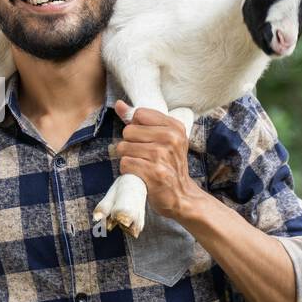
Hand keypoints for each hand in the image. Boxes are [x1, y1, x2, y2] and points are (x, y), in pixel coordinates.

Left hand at [112, 100, 199, 219]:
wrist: (182, 196)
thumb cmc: (169, 165)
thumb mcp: (162, 139)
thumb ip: (140, 121)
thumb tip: (119, 105)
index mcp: (175, 127)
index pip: (139, 114)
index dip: (136, 127)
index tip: (145, 139)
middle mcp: (170, 139)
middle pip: (128, 131)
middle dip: (130, 144)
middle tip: (144, 155)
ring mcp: (162, 156)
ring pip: (123, 147)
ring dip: (127, 158)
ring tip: (142, 165)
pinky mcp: (153, 173)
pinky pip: (125, 163)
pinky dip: (127, 170)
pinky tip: (140, 174)